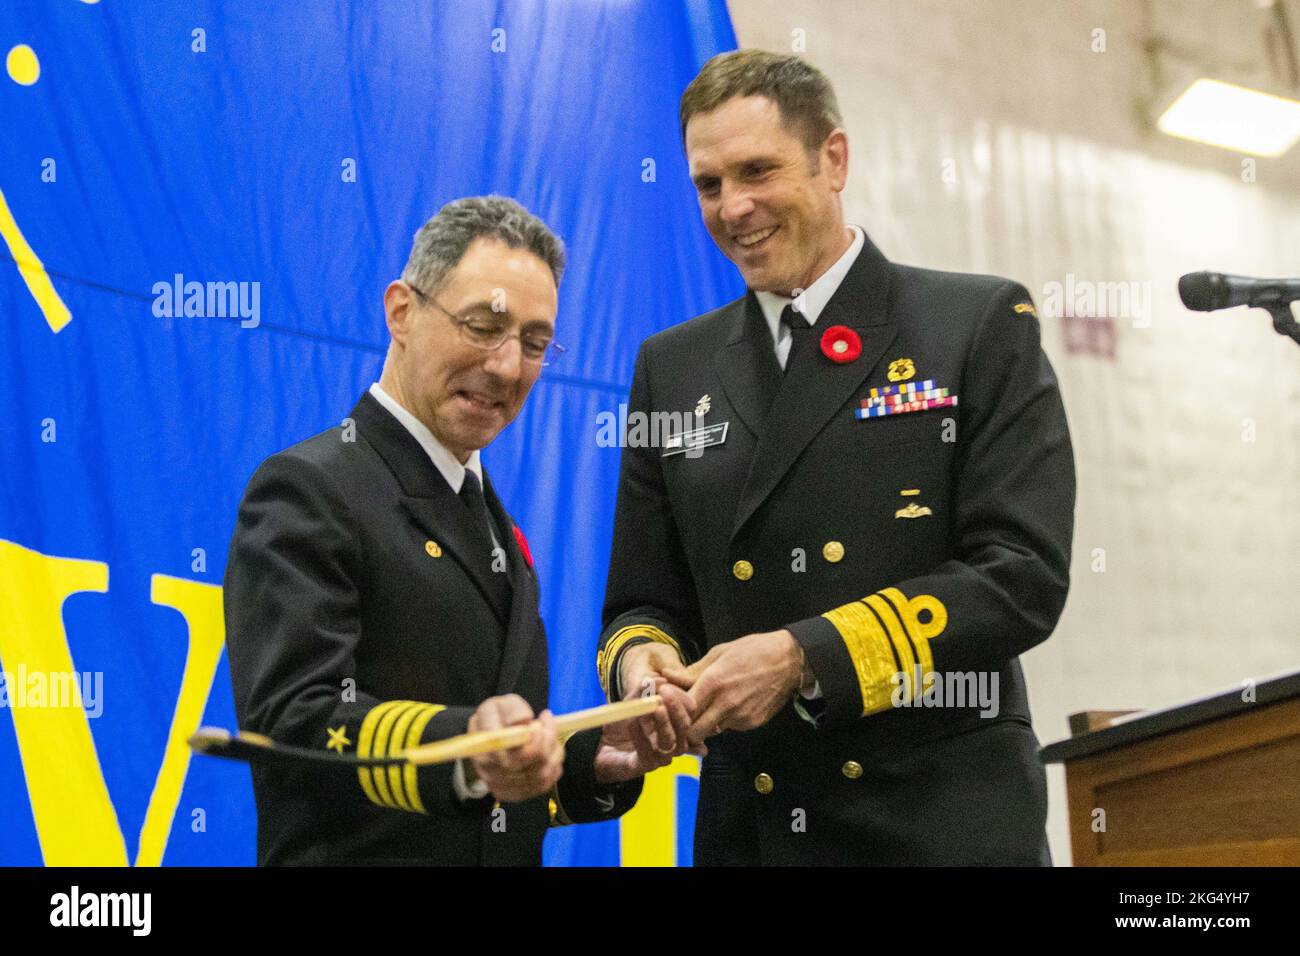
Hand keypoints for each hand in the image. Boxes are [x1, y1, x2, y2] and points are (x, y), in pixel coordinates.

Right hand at [467, 694, 563, 802]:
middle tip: (546, 725)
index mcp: (483, 745)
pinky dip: (553, 768)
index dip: (534, 738)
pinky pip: (542, 785)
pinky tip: (549, 754)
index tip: (540, 720)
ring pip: (540, 775)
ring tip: (549, 736)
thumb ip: (512, 709)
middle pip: (528, 764)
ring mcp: (501, 784)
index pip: (513, 750)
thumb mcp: (500, 705)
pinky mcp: (513, 793)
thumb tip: (523, 720)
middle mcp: (489, 769)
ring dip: (553, 754)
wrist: (488, 739)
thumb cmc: (497, 719)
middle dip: (547, 742)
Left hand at [594, 682, 703, 783]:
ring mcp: (661, 756)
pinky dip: (641, 737)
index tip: (667, 685)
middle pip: (685, 727)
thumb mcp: (632, 701)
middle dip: (676, 708)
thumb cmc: (622, 723)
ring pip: (670, 742)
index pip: (689, 711)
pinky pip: (648, 754)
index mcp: (675, 724)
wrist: (601, 746)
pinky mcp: (645, 766)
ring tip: (654, 708)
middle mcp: (673, 741)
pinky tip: (633, 724)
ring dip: (662, 723)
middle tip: (665, 692)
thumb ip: (645, 690)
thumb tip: (661, 679)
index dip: (681, 698)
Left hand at [665, 629, 805, 746]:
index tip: (671, 709)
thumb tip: (666, 677)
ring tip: (711, 707)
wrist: (789, 660)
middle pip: (695, 733)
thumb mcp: (718, 653)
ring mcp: (741, 717)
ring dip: (707, 724)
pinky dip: (726, 721)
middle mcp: (725, 705)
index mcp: (713, 683)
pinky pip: (730, 727)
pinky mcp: (753, 724)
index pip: (683, 712)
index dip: (675, 713)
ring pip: (713, 732)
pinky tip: (732, 705)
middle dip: (687, 729)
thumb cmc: (751, 650)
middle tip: (685, 719)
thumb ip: (691, 671)